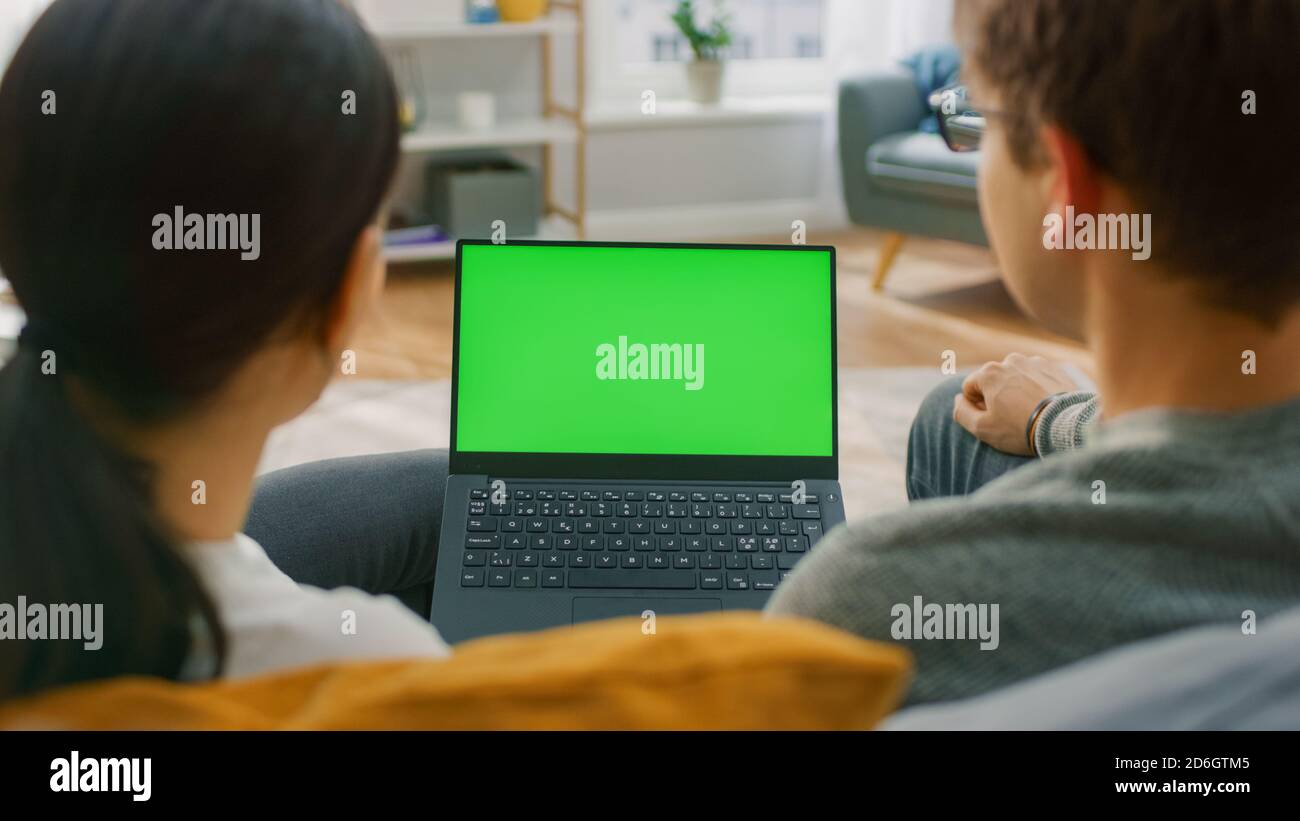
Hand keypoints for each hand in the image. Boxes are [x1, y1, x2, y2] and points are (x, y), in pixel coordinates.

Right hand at [953, 354, 1081, 454]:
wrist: (1065, 426)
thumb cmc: (1020, 429)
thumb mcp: (982, 428)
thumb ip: (961, 412)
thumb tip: (958, 399)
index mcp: (989, 372)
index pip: (969, 388)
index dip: (975, 406)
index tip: (992, 419)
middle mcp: (1010, 360)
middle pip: (993, 380)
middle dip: (996, 396)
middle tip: (1011, 418)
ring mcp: (1034, 362)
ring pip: (1015, 377)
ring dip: (1016, 390)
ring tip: (1029, 412)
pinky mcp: (1054, 367)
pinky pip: (1036, 377)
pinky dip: (1036, 388)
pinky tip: (1043, 405)